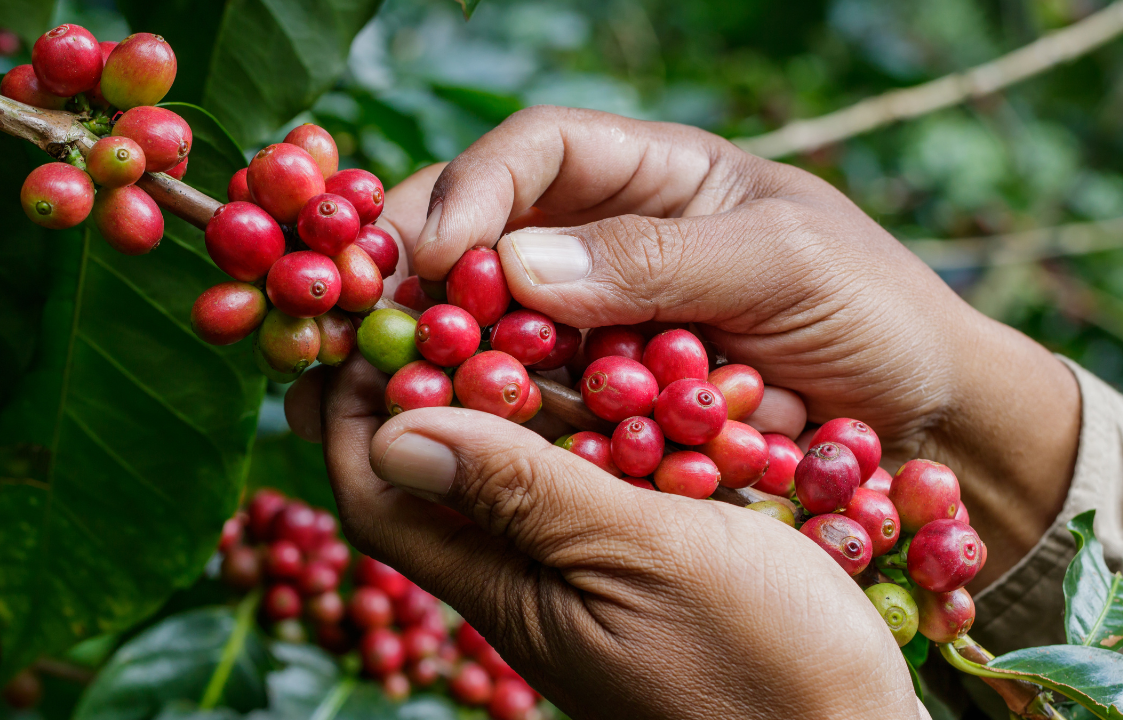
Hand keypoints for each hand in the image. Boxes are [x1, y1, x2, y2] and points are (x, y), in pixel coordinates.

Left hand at [298, 357, 925, 719]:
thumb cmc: (767, 661)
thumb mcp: (646, 558)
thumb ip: (527, 495)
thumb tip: (395, 435)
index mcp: (507, 590)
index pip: (381, 501)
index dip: (355, 415)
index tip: (367, 328)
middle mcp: (531, 581)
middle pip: (439, 476)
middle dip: (420, 385)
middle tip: (434, 295)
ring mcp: (588, 571)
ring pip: (515, 468)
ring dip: (506, 389)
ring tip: (511, 305)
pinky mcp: (646, 557)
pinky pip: (587, 476)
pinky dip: (583, 417)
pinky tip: (603, 365)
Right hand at [401, 106, 1078, 584]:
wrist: (929, 422)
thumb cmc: (877, 316)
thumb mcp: (783, 264)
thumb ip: (658, 259)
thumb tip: (514, 266)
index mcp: (656, 175)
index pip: (538, 152)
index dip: (474, 187)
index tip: (439, 252)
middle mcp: (611, 243)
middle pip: (487, 230)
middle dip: (423, 265)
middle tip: (373, 315)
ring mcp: (600, 326)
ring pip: (490, 319)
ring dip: (438, 344)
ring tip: (391, 379)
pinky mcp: (602, 402)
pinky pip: (527, 395)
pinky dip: (485, 409)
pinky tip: (449, 429)